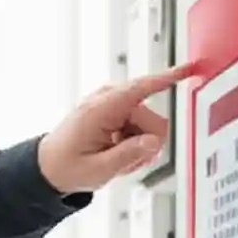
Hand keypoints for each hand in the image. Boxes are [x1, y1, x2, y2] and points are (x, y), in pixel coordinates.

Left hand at [37, 63, 196, 193]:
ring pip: (149, 129)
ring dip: (137, 148)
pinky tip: (114, 153)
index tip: (190, 68)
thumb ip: (128, 155)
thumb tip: (153, 143)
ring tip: (113, 158)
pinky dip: (132, 145)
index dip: (168, 78)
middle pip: (154, 122)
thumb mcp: (98, 169)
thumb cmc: (65, 166)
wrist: (47, 167)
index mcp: (101, 109)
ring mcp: (112, 106)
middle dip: (145, 145)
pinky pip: (139, 129)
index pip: (141, 88)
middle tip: (123, 161)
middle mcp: (108, 102)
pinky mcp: (115, 113)